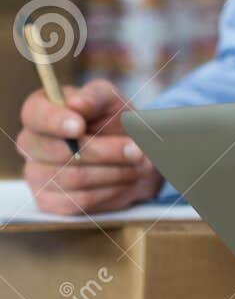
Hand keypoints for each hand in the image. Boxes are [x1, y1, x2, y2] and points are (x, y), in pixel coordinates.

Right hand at [16, 80, 162, 214]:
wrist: (132, 154)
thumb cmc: (114, 120)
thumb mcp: (110, 100)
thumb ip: (94, 97)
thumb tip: (75, 104)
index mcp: (40, 111)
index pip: (34, 114)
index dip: (54, 121)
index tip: (78, 126)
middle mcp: (31, 143)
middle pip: (58, 152)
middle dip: (105, 150)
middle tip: (137, 149)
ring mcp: (36, 174)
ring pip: (74, 177)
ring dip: (116, 170)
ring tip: (140, 161)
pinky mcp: (49, 201)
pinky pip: (80, 201)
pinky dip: (112, 189)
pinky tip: (126, 178)